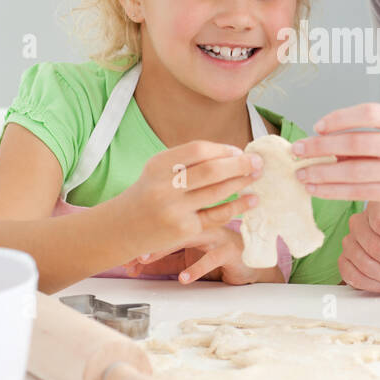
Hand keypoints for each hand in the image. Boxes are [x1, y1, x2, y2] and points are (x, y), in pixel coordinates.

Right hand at [113, 140, 260, 265]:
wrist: (121, 229)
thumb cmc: (148, 194)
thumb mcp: (159, 170)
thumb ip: (189, 161)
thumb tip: (232, 154)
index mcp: (158, 165)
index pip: (198, 149)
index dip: (222, 149)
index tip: (238, 151)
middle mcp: (164, 187)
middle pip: (212, 170)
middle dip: (240, 164)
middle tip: (258, 162)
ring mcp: (174, 210)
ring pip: (217, 192)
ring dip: (242, 183)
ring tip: (257, 176)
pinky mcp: (184, 230)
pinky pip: (217, 215)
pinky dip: (238, 206)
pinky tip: (252, 200)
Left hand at [130, 224, 273, 284]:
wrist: (250, 265)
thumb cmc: (215, 258)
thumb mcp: (185, 259)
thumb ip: (163, 262)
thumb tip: (133, 267)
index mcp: (191, 220)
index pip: (163, 223)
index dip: (142, 235)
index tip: (121, 248)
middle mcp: (202, 223)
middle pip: (171, 226)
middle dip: (147, 239)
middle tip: (127, 251)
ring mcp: (216, 235)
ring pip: (188, 237)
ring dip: (164, 249)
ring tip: (145, 259)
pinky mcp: (229, 250)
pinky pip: (210, 259)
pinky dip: (195, 269)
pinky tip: (183, 278)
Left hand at [292, 103, 379, 225]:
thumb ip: (378, 138)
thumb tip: (331, 146)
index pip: (370, 113)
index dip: (340, 119)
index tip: (317, 126)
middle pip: (357, 143)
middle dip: (321, 147)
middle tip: (297, 150)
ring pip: (355, 171)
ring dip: (322, 173)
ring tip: (301, 174)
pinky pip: (361, 192)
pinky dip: (334, 190)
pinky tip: (317, 189)